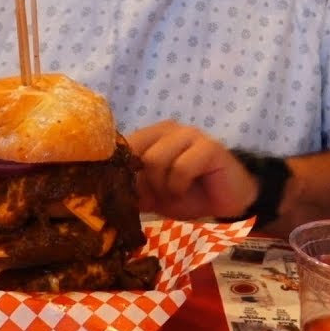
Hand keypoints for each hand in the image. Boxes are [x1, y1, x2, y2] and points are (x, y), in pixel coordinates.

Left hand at [127, 121, 257, 220]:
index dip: (120, 172)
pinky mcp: (208, 146)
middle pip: (137, 154)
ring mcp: (189, 134)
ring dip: (163, 187)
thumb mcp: (152, 194)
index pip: (122, 146)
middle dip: (145, 184)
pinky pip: (181, 168)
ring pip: (156, 160)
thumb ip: (131, 187)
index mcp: (150, 136)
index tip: (126, 193)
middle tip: (158, 197)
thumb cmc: (188, 195)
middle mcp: (167, 129)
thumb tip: (103, 191)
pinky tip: (187, 191)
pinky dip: (179, 186)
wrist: (227, 201)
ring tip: (174, 194)